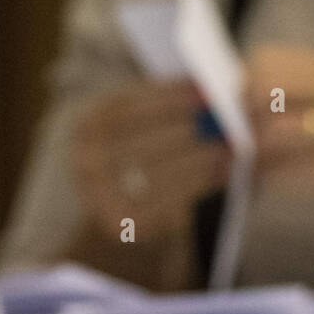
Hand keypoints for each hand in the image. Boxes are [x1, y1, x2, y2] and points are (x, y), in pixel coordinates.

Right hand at [73, 79, 227, 245]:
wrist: (116, 219)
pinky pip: (166, 201)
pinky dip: (198, 184)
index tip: (204, 88)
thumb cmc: (136, 164)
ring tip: (228, 148)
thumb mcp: (137, 131)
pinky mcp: (123, 224)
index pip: (127, 106)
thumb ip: (161, 112)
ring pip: (157, 172)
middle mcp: (86, 161)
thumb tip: (204, 94)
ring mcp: (100, 196)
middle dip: (187, 128)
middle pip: (143, 140)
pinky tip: (222, 173)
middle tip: (223, 121)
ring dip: (198, 158)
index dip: (168, 96)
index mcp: (86, 127)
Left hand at [244, 46, 313, 227]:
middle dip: (240, 121)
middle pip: (261, 88)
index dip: (238, 87)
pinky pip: (291, 173)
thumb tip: (228, 113)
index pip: (264, 59)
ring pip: (271, 132)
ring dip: (251, 158)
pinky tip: (266, 187)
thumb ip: (294, 101)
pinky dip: (270, 182)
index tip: (233, 114)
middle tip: (239, 147)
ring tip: (249, 171)